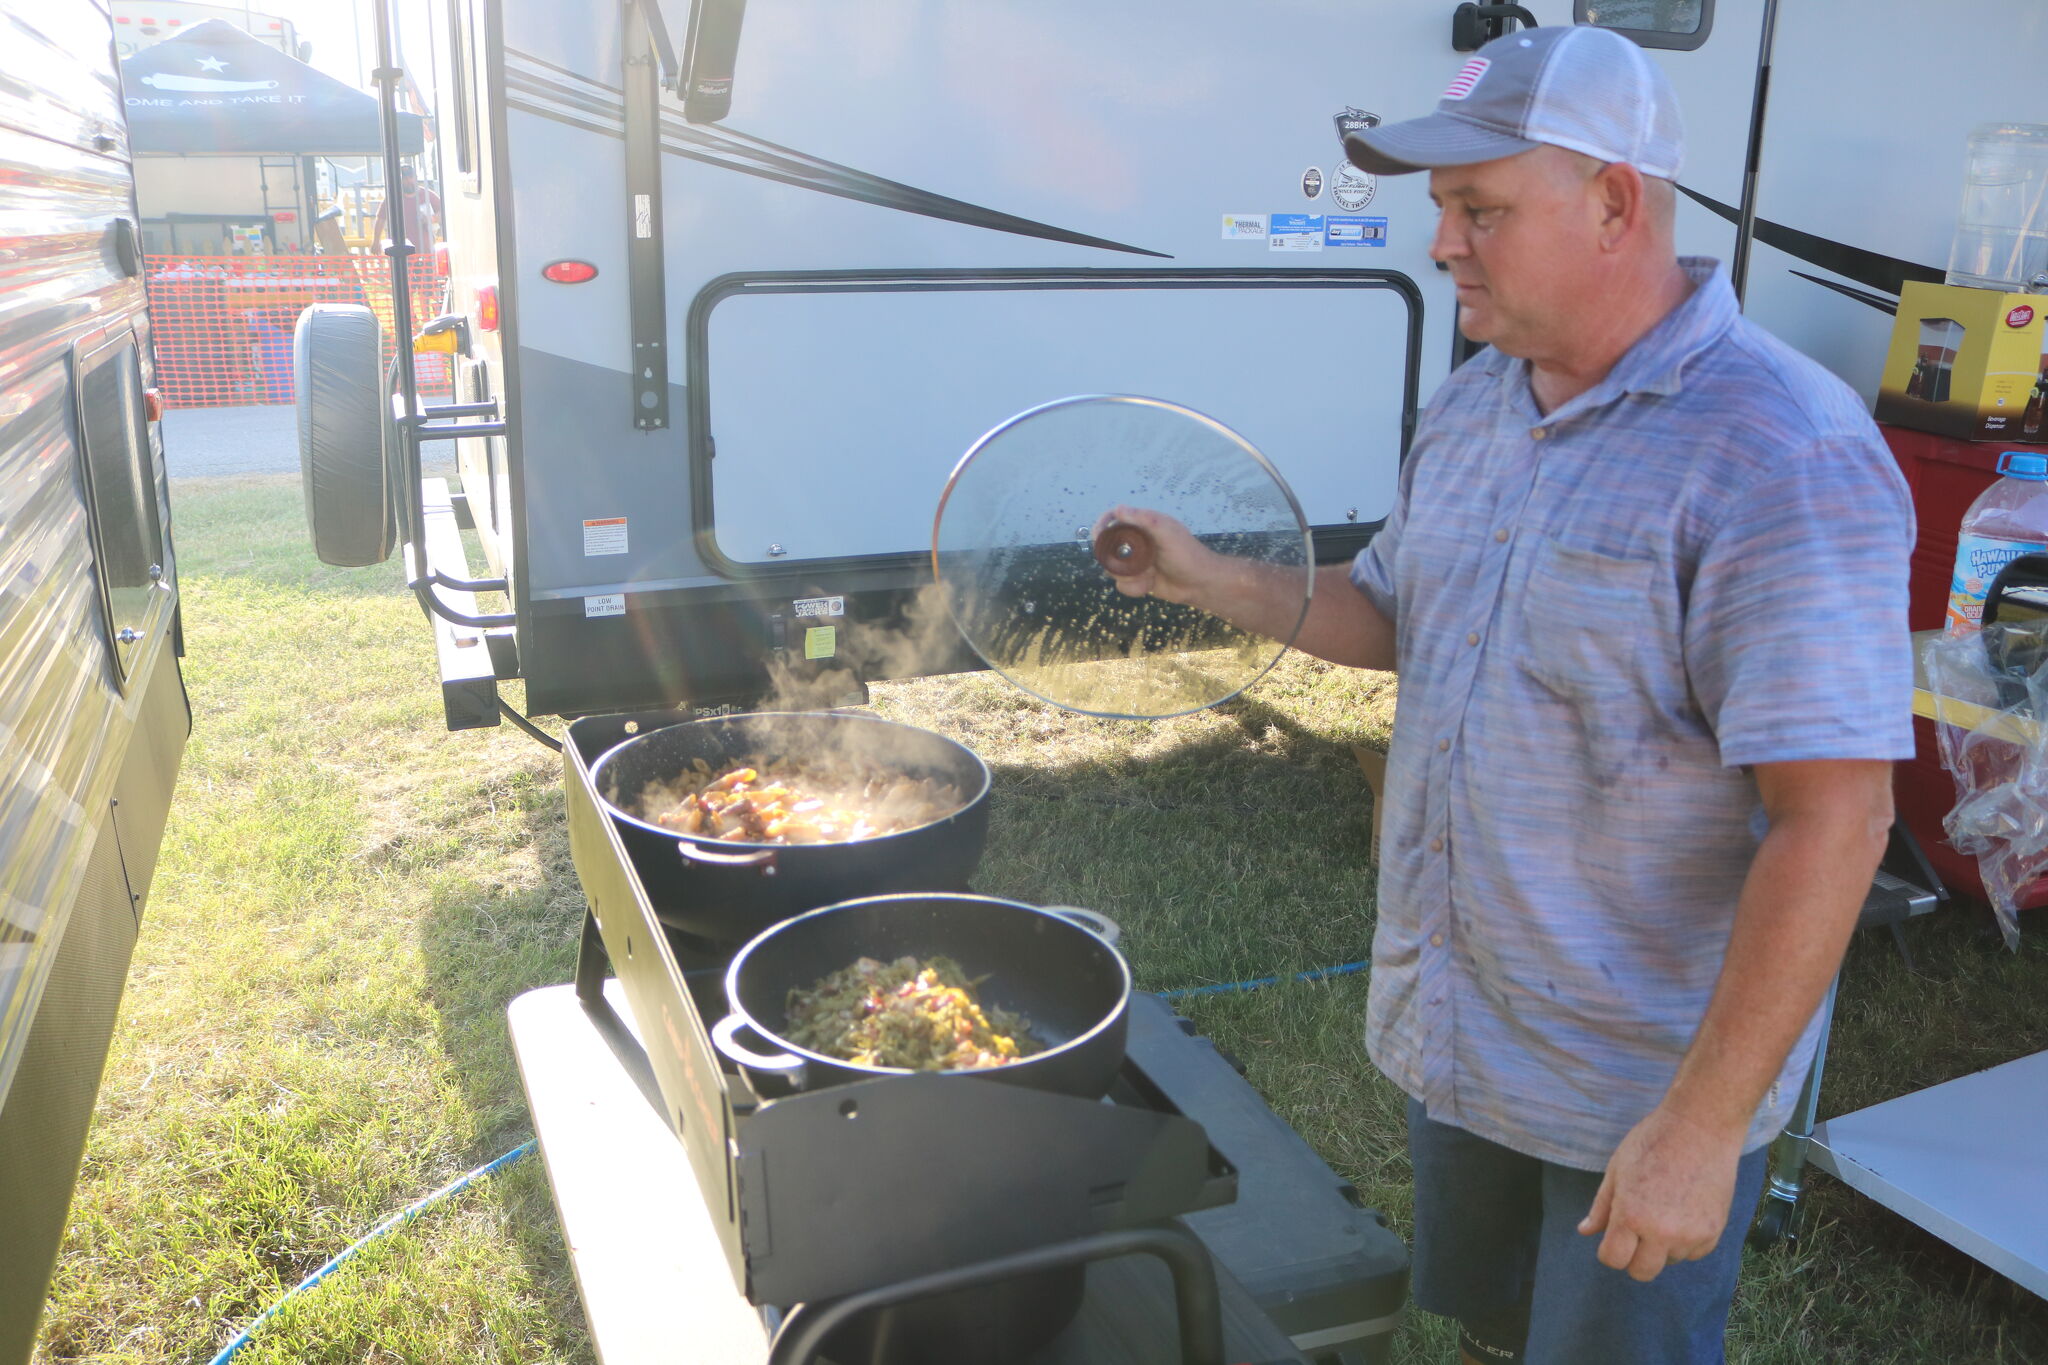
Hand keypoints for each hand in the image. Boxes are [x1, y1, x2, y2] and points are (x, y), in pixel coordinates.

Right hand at [1091, 505, 1216, 604]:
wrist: (1200, 584)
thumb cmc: (1187, 555)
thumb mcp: (1167, 533)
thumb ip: (1144, 520)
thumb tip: (1118, 509)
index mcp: (1143, 525)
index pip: (1114, 519)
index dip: (1102, 525)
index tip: (1098, 535)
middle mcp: (1136, 542)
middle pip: (1107, 547)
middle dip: (1113, 559)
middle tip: (1125, 565)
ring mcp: (1136, 561)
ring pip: (1112, 568)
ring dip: (1126, 575)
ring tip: (1147, 576)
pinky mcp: (1137, 579)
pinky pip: (1122, 584)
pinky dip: (1133, 587)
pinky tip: (1148, 585)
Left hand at [1577, 1104, 1745, 1281]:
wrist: (1701, 1127)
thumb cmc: (1652, 1142)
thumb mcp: (1616, 1170)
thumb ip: (1601, 1207)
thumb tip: (1585, 1232)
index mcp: (1631, 1216)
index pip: (1613, 1259)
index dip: (1609, 1251)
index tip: (1613, 1237)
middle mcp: (1662, 1233)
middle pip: (1642, 1271)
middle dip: (1633, 1257)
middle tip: (1636, 1231)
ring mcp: (1691, 1235)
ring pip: (1668, 1261)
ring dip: (1662, 1246)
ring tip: (1664, 1210)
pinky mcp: (1714, 1232)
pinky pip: (1694, 1253)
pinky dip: (1686, 1241)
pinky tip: (1684, 1211)